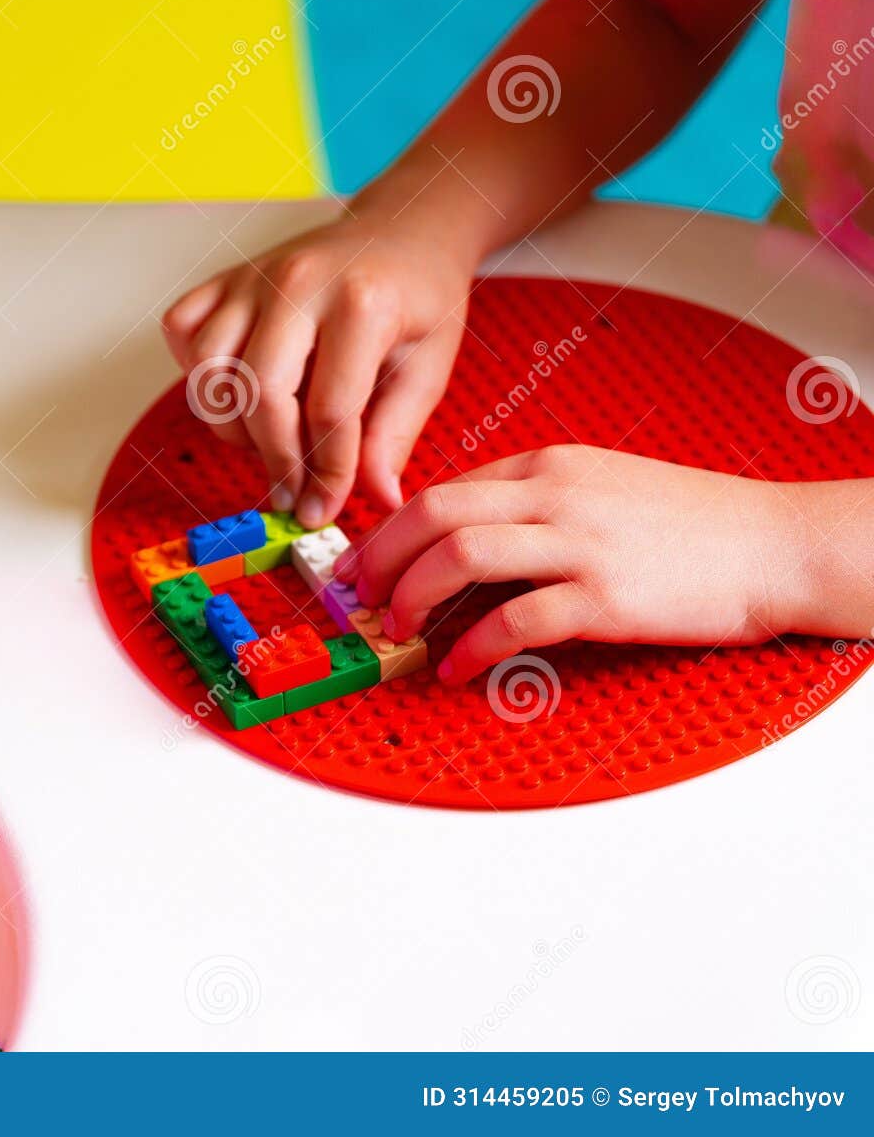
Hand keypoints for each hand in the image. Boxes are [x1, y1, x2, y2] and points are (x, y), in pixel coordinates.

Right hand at [162, 209, 475, 525]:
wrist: (402, 229)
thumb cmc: (418, 299)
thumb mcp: (428, 369)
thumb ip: (395, 436)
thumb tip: (377, 499)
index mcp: (362, 303)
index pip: (329, 410)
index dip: (327, 473)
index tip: (325, 507)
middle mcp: (298, 282)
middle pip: (260, 393)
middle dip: (276, 458)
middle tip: (293, 493)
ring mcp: (253, 277)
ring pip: (208, 369)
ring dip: (232, 425)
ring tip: (268, 443)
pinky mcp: (224, 278)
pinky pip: (181, 332)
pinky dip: (196, 373)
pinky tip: (236, 392)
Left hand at [336, 445, 807, 682]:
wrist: (775, 545)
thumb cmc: (690, 525)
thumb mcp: (599, 488)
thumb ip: (532, 506)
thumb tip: (462, 544)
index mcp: (547, 466)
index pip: (443, 490)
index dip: (388, 532)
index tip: (362, 564)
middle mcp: (555, 494)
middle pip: (433, 514)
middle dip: (380, 560)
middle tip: (360, 599)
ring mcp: (580, 543)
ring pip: (460, 556)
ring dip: (414, 598)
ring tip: (400, 632)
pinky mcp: (606, 596)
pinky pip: (515, 620)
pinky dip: (473, 648)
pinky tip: (458, 669)